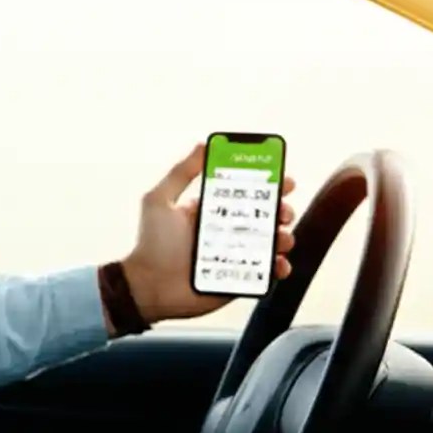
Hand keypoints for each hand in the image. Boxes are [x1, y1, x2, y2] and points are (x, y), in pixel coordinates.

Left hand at [120, 142, 296, 325]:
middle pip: (266, 216)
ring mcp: (235, 255)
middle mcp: (226, 231)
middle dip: (282, 210)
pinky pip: (268, 273)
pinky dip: (280, 267)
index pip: (246, 193)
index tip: (284, 180)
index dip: (269, 185)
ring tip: (280, 239)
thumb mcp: (159, 201)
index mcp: (211, 210)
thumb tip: (203, 144)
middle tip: (283, 211)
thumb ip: (181, 173)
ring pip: (272, 242)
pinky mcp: (240, 279)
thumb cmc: (150, 244)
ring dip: (284, 237)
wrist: (149, 287)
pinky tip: (278, 264)